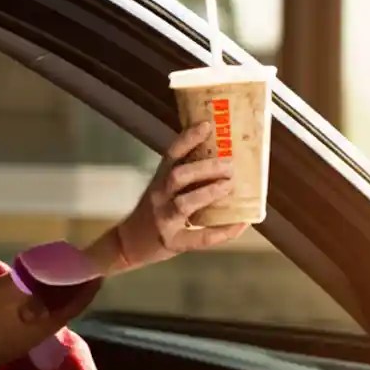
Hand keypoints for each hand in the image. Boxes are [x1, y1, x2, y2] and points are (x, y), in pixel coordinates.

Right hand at [109, 121, 247, 270]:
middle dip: (205, 168)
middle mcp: (159, 197)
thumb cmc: (152, 213)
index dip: (188, 139)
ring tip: (229, 185)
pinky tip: (240, 224)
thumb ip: (183, 177)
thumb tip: (221, 161)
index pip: (172, 155)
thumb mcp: (161, 190)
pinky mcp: (173, 241)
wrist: (129, 244)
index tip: (207, 125)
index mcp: (159, 181)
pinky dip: (222, 231)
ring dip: (209, 192)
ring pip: (185, 203)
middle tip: (230, 165)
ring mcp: (164, 220)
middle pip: (179, 176)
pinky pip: (200, 237)